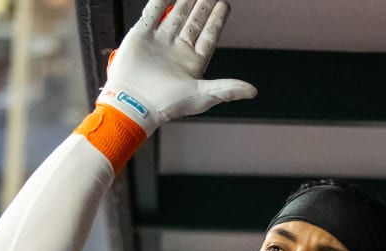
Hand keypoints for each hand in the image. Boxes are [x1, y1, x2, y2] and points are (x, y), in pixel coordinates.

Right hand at [99, 0, 255, 134]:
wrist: (133, 104)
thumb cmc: (166, 105)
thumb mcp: (202, 96)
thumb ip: (227, 89)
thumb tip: (253, 91)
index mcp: (192, 62)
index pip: (208, 35)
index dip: (217, 19)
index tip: (224, 4)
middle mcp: (176, 50)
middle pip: (194, 22)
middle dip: (203, 6)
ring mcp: (159, 42)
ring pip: (175, 15)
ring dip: (185, 1)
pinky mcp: (140, 36)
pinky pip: (152, 13)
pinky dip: (160, 1)